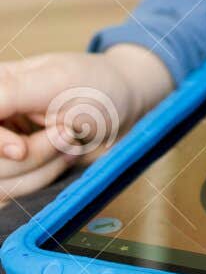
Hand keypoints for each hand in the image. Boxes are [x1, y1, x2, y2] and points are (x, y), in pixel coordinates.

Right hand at [0, 44, 174, 206]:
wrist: (125, 104)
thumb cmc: (96, 84)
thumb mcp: (55, 81)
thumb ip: (10, 92)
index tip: (20, 149)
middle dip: (31, 156)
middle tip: (67, 134)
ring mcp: (3, 146)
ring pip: (1, 182)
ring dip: (42, 168)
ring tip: (70, 141)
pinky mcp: (15, 170)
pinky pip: (12, 192)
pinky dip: (43, 178)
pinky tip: (64, 156)